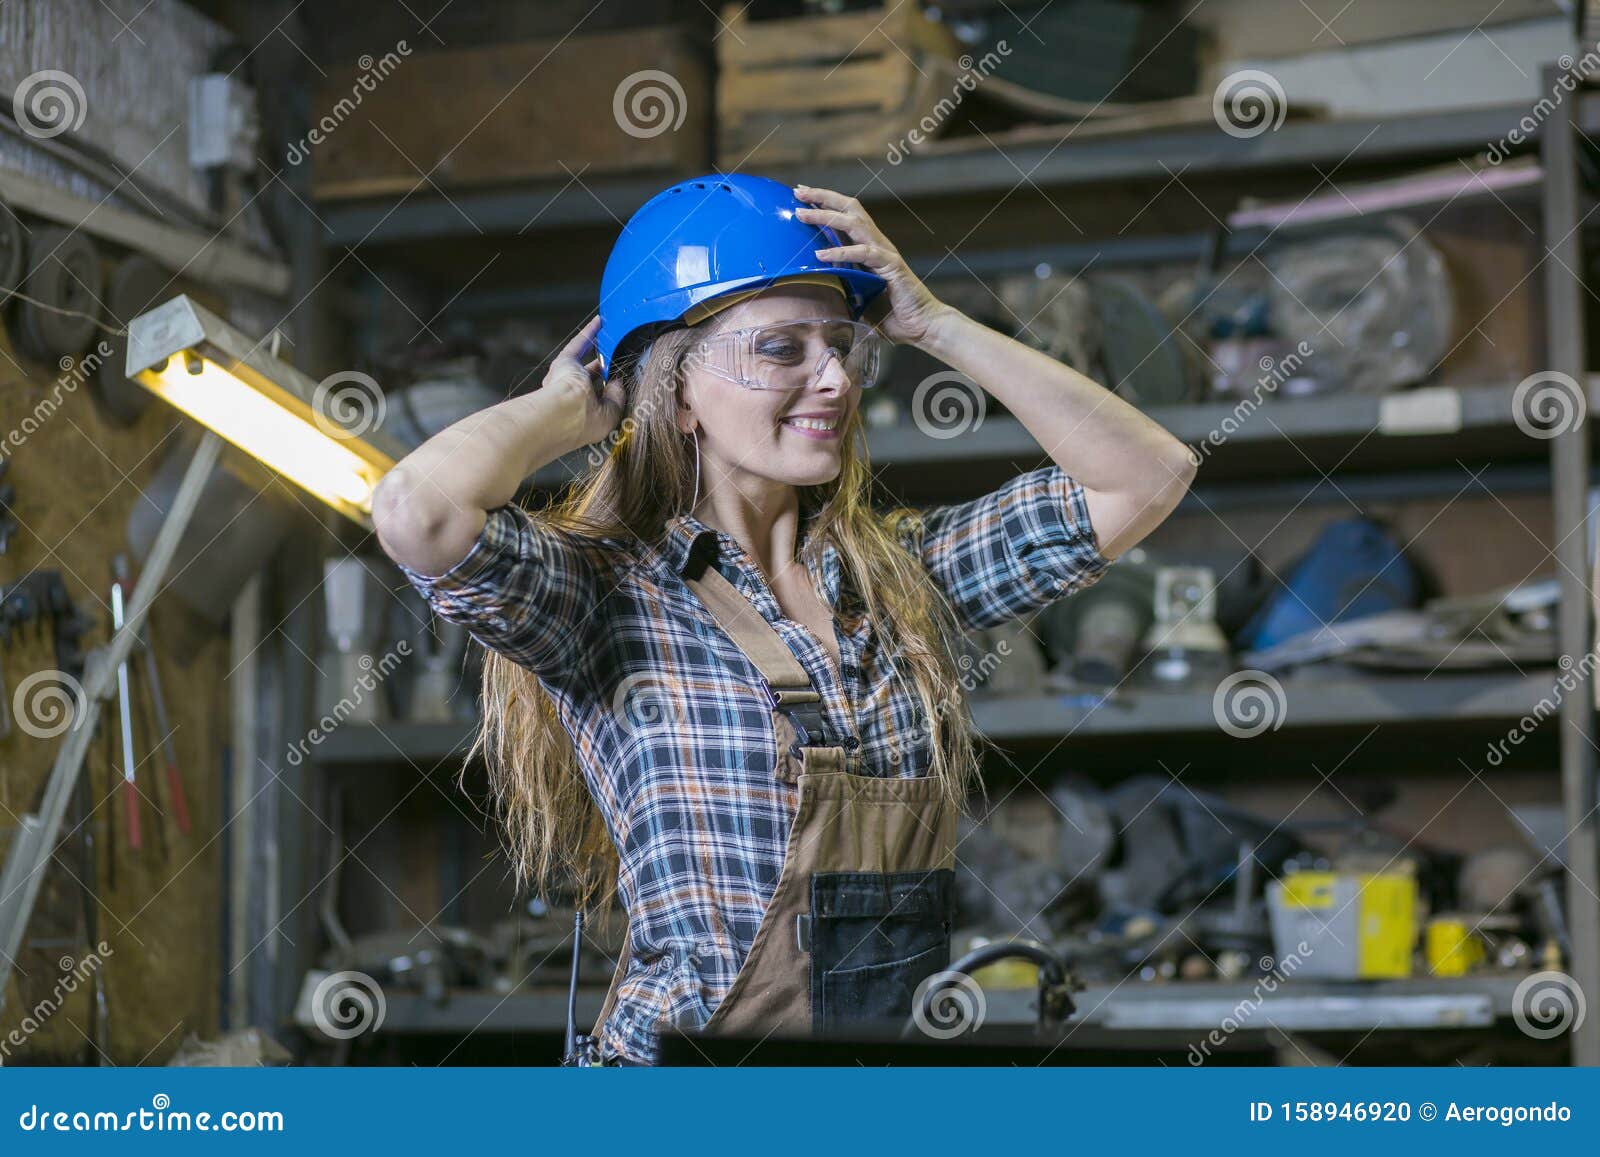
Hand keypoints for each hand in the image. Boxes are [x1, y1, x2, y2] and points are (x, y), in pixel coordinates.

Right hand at [548, 315, 624, 447]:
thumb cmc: (584, 421)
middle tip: (621, 362)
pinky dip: (589, 333)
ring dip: (599, 352)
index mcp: (585, 415)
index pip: (600, 401)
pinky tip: (600, 323)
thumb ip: (618, 397)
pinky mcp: (564, 364)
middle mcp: (573, 399)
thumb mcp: (611, 413)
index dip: (611, 391)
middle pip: (593, 381)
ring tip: (614, 341)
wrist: (563, 412)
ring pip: (586, 363)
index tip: (623, 383)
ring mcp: (567, 381)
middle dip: (606, 372)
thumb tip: (619, 381)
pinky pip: (579, 345)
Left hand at [793, 184, 952, 346]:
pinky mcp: (892, 266)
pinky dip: (841, 252)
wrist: (920, 326)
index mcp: (868, 247)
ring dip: (826, 216)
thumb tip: (814, 283)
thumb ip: (840, 283)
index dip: (824, 202)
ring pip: (854, 223)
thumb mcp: (856, 295)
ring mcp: (884, 252)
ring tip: (802, 215)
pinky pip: (864, 253)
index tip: (800, 196)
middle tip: (798, 192)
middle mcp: (876, 244)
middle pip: (849, 208)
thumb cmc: (891, 314)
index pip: (845, 215)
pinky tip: (821, 254)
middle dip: (823, 197)